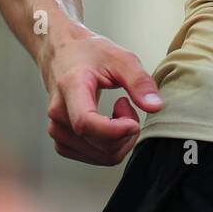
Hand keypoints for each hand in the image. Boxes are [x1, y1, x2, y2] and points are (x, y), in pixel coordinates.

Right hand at [43, 31, 162, 164]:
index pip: (86, 123)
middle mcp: (58, 113)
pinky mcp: (62, 141)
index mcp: (71, 87)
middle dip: (127, 131)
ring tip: (118, 111)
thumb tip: (155, 107)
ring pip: (102, 156)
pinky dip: (110, 146)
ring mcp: (57, 130)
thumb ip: (139, 81)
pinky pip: (95, 158)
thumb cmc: (89, 54)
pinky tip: (109, 123)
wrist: (63, 55)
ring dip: (120, 139)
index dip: (115, 130)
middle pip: (101, 145)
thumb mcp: (120, 58)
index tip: (134, 123)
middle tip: (127, 104)